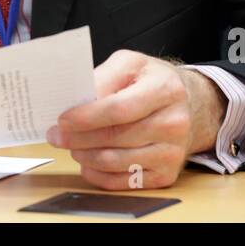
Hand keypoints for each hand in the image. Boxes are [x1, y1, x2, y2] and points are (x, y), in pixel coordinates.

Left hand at [45, 50, 225, 189]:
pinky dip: (98, 174)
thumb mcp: (130, 64)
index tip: (62, 119)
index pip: (119, 109)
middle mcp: (174, 123)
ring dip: (85, 156)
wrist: (189, 105)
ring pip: (116, 161)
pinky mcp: (167, 174)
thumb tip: (77, 100)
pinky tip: (87, 162)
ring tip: (71, 146)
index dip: (87, 116)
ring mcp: (172, 152)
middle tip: (55, 136)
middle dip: (78, 138)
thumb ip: (104, 76)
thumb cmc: (151, 82)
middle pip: (115, 137)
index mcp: (165, 89)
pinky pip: (124, 181)